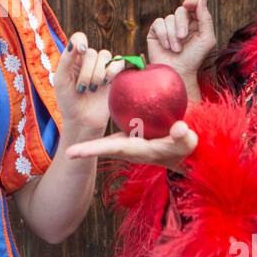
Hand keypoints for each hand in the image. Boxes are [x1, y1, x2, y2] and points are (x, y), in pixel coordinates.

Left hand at [52, 31, 127, 135]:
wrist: (82, 121)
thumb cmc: (68, 101)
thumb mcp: (61, 80)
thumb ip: (67, 60)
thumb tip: (76, 43)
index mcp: (74, 59)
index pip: (79, 38)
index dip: (81, 41)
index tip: (79, 51)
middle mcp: (88, 61)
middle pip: (92, 52)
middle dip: (86, 72)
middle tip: (82, 88)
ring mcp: (102, 68)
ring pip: (105, 56)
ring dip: (98, 73)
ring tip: (92, 89)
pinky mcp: (115, 76)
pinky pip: (119, 63)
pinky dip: (112, 71)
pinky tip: (105, 83)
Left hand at [63, 119, 198, 171]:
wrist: (185, 152)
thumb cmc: (186, 148)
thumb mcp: (188, 142)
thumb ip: (184, 136)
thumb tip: (179, 128)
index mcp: (137, 150)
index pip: (112, 148)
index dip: (92, 149)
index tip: (72, 154)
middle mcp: (129, 148)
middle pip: (103, 146)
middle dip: (86, 149)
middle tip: (68, 152)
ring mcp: (128, 143)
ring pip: (106, 140)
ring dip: (91, 140)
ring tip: (74, 135)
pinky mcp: (131, 136)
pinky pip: (116, 130)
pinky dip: (107, 119)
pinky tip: (101, 102)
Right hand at [147, 0, 215, 85]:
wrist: (177, 72)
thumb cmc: (194, 58)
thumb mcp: (206, 39)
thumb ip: (206, 18)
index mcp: (195, 23)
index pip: (192, 6)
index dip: (190, 3)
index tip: (188, 4)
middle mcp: (180, 24)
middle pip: (180, 11)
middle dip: (182, 24)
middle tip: (183, 38)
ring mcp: (167, 27)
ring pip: (169, 18)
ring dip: (173, 35)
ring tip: (176, 49)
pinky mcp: (155, 32)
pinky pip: (158, 24)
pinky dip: (163, 35)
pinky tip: (166, 46)